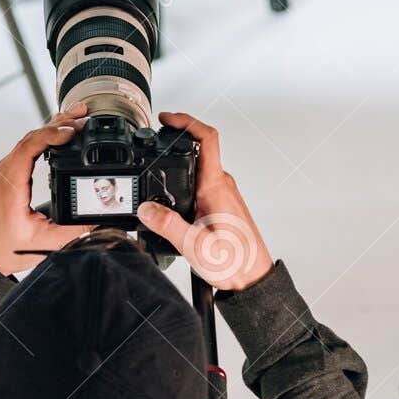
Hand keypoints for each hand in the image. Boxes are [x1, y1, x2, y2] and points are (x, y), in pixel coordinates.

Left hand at [0, 105, 90, 275]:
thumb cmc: (2, 249)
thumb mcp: (43, 242)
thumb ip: (73, 232)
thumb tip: (99, 222)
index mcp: (10, 184)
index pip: (30, 146)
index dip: (52, 134)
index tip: (73, 131)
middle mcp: (3, 172)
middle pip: (32, 136)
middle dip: (59, 123)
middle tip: (84, 116)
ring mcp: (3, 171)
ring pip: (28, 139)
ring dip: (52, 127)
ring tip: (77, 119)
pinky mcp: (6, 174)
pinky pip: (25, 148)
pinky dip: (44, 138)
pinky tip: (58, 135)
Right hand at [136, 113, 272, 291]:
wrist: (252, 280)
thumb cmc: (234, 262)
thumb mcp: (194, 246)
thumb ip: (167, 225)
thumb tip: (146, 208)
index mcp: (216, 187)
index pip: (206, 138)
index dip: (186, 122)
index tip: (167, 119)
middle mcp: (222, 186)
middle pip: (198, 151)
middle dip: (174, 144)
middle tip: (153, 146)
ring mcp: (224, 194)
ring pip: (199, 170)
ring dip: (179, 167)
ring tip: (157, 174)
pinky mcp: (222, 205)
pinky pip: (202, 185)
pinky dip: (185, 184)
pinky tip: (172, 200)